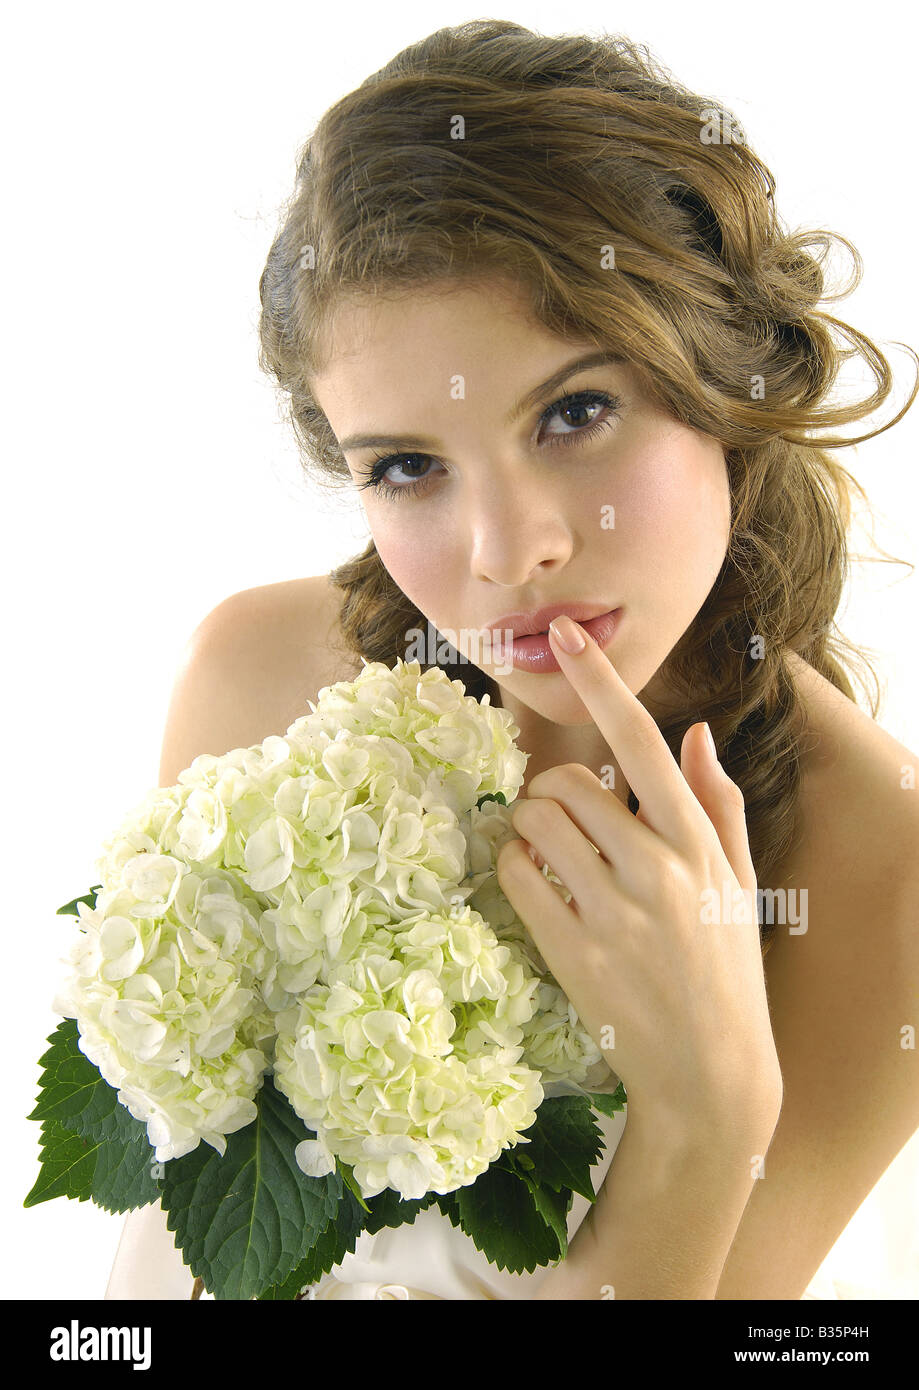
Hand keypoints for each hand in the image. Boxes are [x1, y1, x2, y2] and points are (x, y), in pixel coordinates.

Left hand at [495, 615, 781, 1141]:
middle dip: (550, 794)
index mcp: (696, 841)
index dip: (599, 680)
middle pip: (565, 784)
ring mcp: (612, 910)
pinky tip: (535, 885)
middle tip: (559, 822)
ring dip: (527, 827)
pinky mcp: (572, 950)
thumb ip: (714, 803)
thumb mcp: (736, 882)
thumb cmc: (725, 970)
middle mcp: (656, 867)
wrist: (711, 1073)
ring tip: (548, 854)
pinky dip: (513, 868)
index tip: (565, 633)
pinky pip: (515, 875)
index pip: (641, 740)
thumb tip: (695, 733)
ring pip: (533, 823)